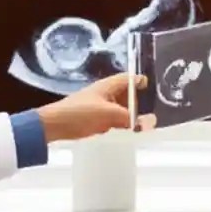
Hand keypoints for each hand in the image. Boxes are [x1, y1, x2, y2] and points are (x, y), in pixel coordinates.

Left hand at [37, 73, 156, 142]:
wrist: (54, 125)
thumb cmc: (80, 113)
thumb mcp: (108, 113)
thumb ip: (129, 118)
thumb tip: (147, 123)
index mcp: (109, 86)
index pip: (130, 79)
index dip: (142, 83)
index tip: (155, 91)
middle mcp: (107, 93)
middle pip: (128, 95)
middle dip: (140, 103)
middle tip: (154, 114)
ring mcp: (101, 106)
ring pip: (122, 109)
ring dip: (131, 116)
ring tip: (144, 126)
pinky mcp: (96, 118)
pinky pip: (114, 119)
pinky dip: (121, 124)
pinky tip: (127, 132)